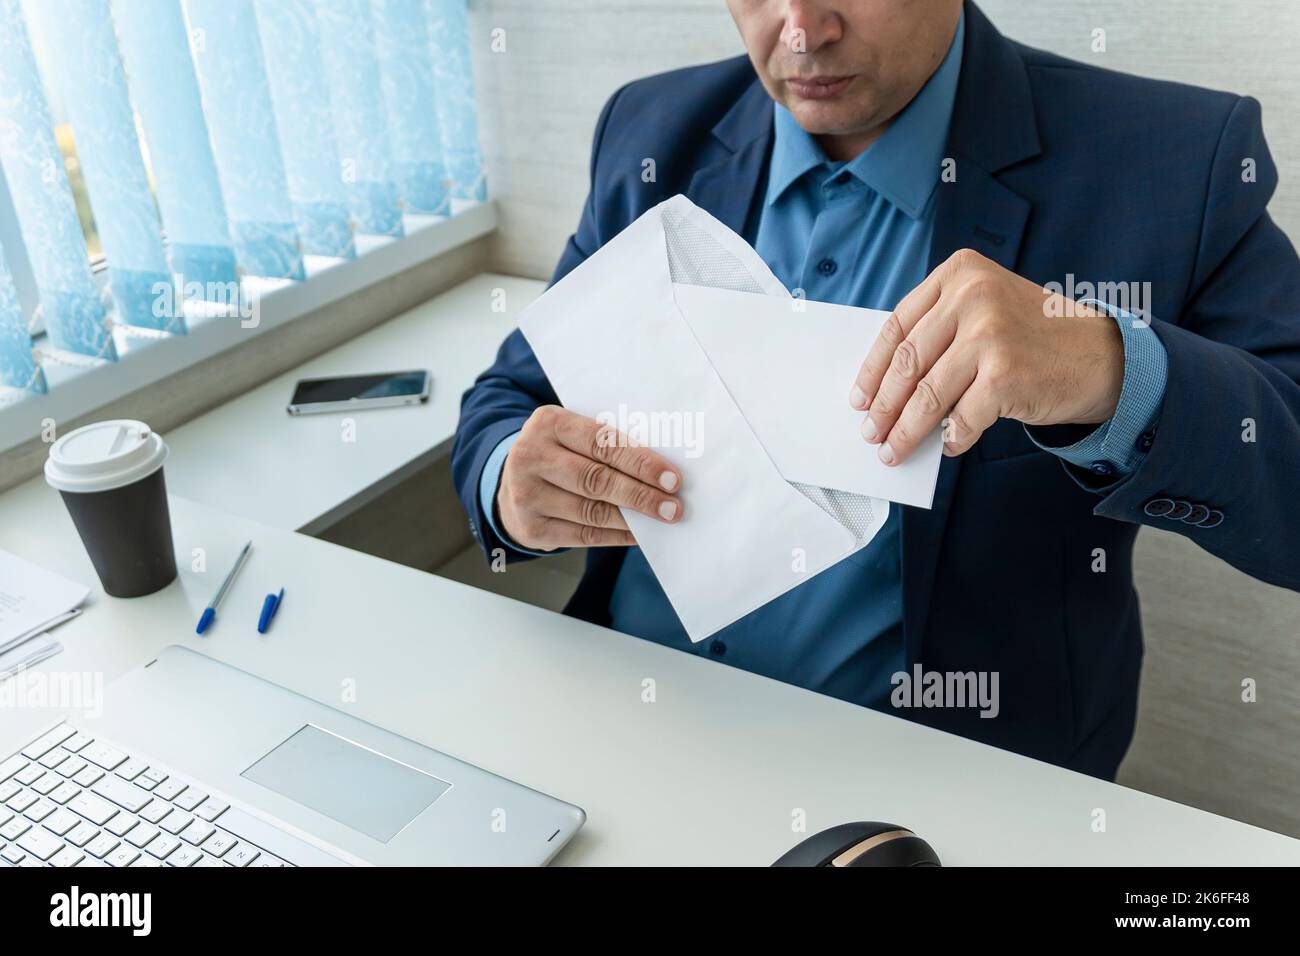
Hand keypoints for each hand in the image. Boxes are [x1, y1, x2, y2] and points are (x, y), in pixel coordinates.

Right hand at [498, 405, 682, 549]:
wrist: (513, 483)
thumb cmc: (560, 454)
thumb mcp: (573, 435)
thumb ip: (608, 444)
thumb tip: (661, 470)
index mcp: (548, 423)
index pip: (602, 442)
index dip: (640, 462)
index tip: (672, 479)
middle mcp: (531, 456)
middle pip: (596, 479)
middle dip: (641, 495)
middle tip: (673, 507)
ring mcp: (526, 495)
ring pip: (591, 511)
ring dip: (633, 519)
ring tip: (661, 520)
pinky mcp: (531, 528)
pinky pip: (583, 535)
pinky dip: (616, 536)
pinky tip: (638, 534)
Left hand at [850, 249, 1123, 463]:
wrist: (1102, 356)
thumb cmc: (1033, 337)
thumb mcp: (985, 309)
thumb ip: (939, 331)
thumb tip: (884, 387)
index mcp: (959, 273)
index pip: (897, 326)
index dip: (872, 368)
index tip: (859, 397)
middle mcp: (973, 296)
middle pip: (907, 362)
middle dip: (884, 405)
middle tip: (871, 432)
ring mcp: (990, 334)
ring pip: (927, 395)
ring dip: (906, 431)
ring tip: (894, 450)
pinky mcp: (1005, 374)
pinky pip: (960, 418)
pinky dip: (950, 439)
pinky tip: (947, 447)